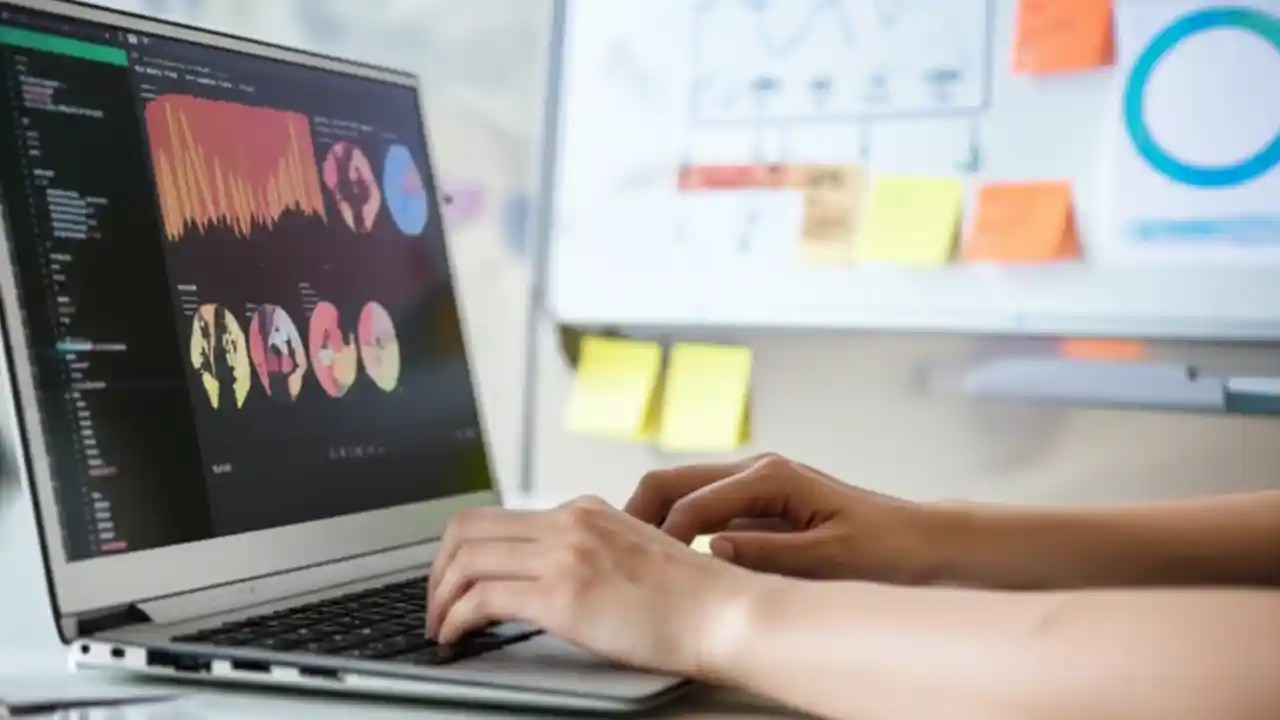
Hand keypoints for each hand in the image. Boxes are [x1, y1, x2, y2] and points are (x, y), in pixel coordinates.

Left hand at [425, 496, 765, 676]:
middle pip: (468, 529)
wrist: (725, 613)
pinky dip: (456, 620)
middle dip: (438, 570)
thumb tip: (547, 579)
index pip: (498, 516)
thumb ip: (590, 553)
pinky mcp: (563, 594)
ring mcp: (565, 554)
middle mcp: (570, 522)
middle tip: (435, 605)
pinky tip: (456, 638)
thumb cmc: (691, 599)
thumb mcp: (632, 554)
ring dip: (439, 597)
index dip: (461, 550)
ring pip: (466, 559)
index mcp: (585, 510)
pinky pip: (482, 599)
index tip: (453, 581)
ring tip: (440, 627)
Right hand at [626, 453, 941, 583]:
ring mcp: (752, 484)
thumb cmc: (885, 549)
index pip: (691, 504)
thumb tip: (709, 548)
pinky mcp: (755, 504)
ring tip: (628, 563)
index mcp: (770, 476)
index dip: (660, 539)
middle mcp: (755, 470)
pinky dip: (674, 530)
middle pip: (669, 481)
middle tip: (611, 559)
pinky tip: (664, 563)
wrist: (921, 543)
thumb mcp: (829, 556)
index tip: (638, 573)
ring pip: (679, 492)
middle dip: (635, 517)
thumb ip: (768, 552)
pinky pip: (699, 509)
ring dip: (651, 522)